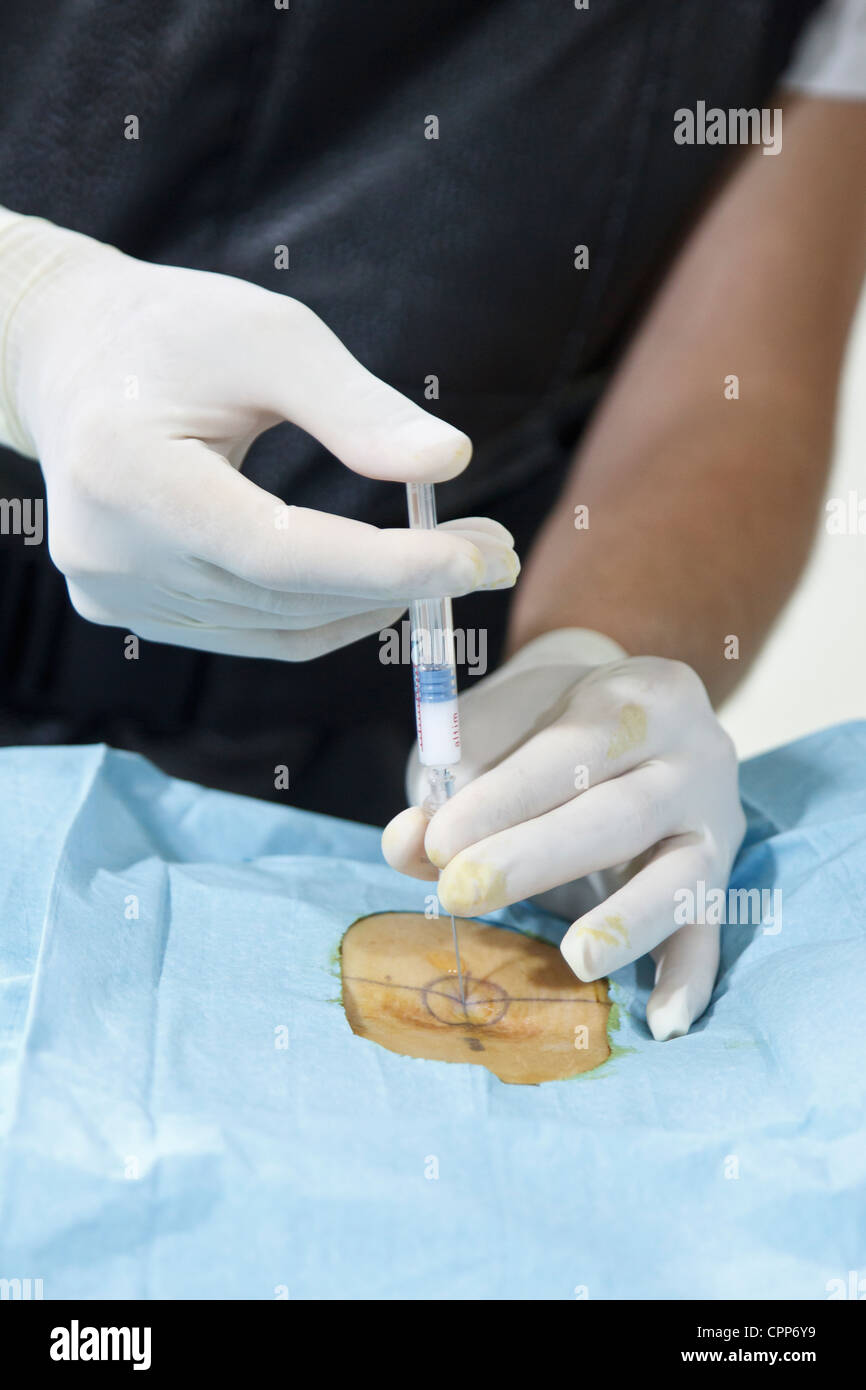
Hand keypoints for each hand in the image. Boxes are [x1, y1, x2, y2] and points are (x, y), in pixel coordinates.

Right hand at [0, 211, 517, 656]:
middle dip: (402, 581)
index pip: (276, 552)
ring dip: (374, 602)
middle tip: (494, 551)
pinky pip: (253, 634)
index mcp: (128, 473)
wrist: (73, 359)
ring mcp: (115, 595)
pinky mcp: (129, 611)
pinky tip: (383, 584)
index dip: (384, 566)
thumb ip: (354, 407)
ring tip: (454, 557)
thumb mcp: (270, 336)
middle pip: (285, 597)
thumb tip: (448, 462)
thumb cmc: (175, 332)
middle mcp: (110, 555)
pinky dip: (325, 615)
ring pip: (278, 629)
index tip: (476, 560)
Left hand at [382, 629, 745, 1039]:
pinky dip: (689, 979)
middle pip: (622, 813)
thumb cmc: (542, 728)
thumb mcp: (494, 735)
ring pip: (679, 876)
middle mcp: (696, 752)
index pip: (572, 747)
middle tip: (463, 891)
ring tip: (576, 959)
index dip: (505, 796)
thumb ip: (449, 786)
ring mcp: (717, 820)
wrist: (622, 718)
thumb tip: (404, 844)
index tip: (440, 839)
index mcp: (640, 696)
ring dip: (626, 921)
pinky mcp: (722, 878)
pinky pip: (709, 932)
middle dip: (539, 856)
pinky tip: (662, 1022)